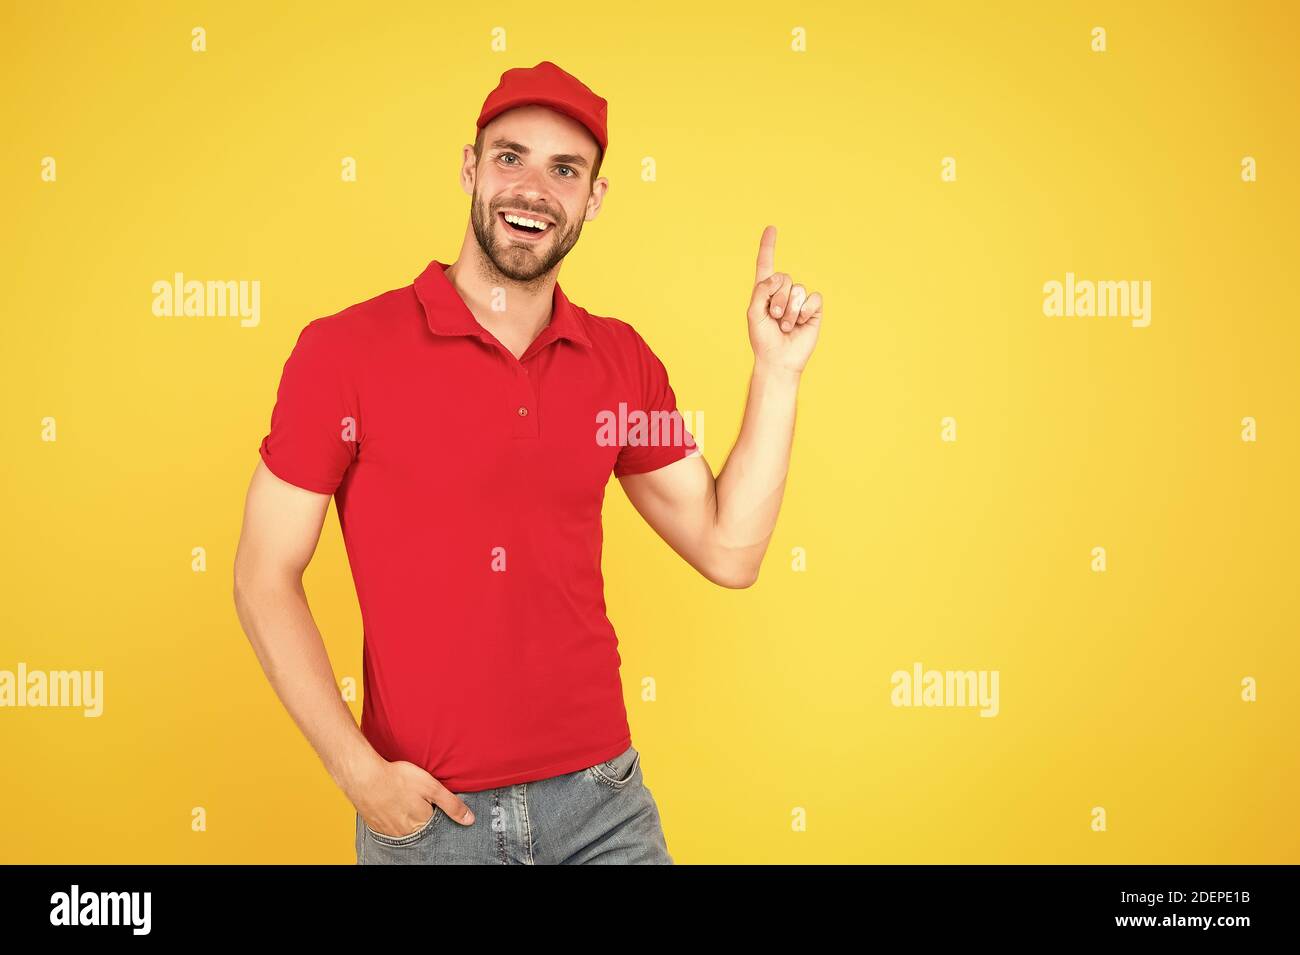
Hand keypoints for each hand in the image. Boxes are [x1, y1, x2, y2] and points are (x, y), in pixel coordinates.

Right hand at [349, 756, 474, 836]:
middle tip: (415, 799)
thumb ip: (452, 805)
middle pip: (421, 829)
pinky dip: (393, 818)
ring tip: (404, 800)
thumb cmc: (398, 779)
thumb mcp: (432, 787)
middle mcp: (405, 833)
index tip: (432, 802)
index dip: (436, 812)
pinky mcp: (376, 826)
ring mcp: (389, 832)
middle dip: (422, 816)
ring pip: (405, 829)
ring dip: (407, 818)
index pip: (437, 826)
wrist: (363, 776)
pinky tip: (392, 804)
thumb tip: (470, 820)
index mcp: (421, 825)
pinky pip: (389, 827)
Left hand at [747, 225, 822, 373]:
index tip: (771, 228)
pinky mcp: (812, 309)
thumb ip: (761, 290)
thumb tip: (778, 276)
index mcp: (765, 291)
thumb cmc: (763, 339)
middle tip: (775, 318)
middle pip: (784, 277)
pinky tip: (799, 324)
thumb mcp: (754, 313)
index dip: (768, 246)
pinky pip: (813, 298)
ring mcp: (799, 301)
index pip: (766, 264)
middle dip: (778, 299)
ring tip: (785, 326)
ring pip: (798, 289)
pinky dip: (804, 311)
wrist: (778, 360)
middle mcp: (783, 292)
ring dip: (790, 310)